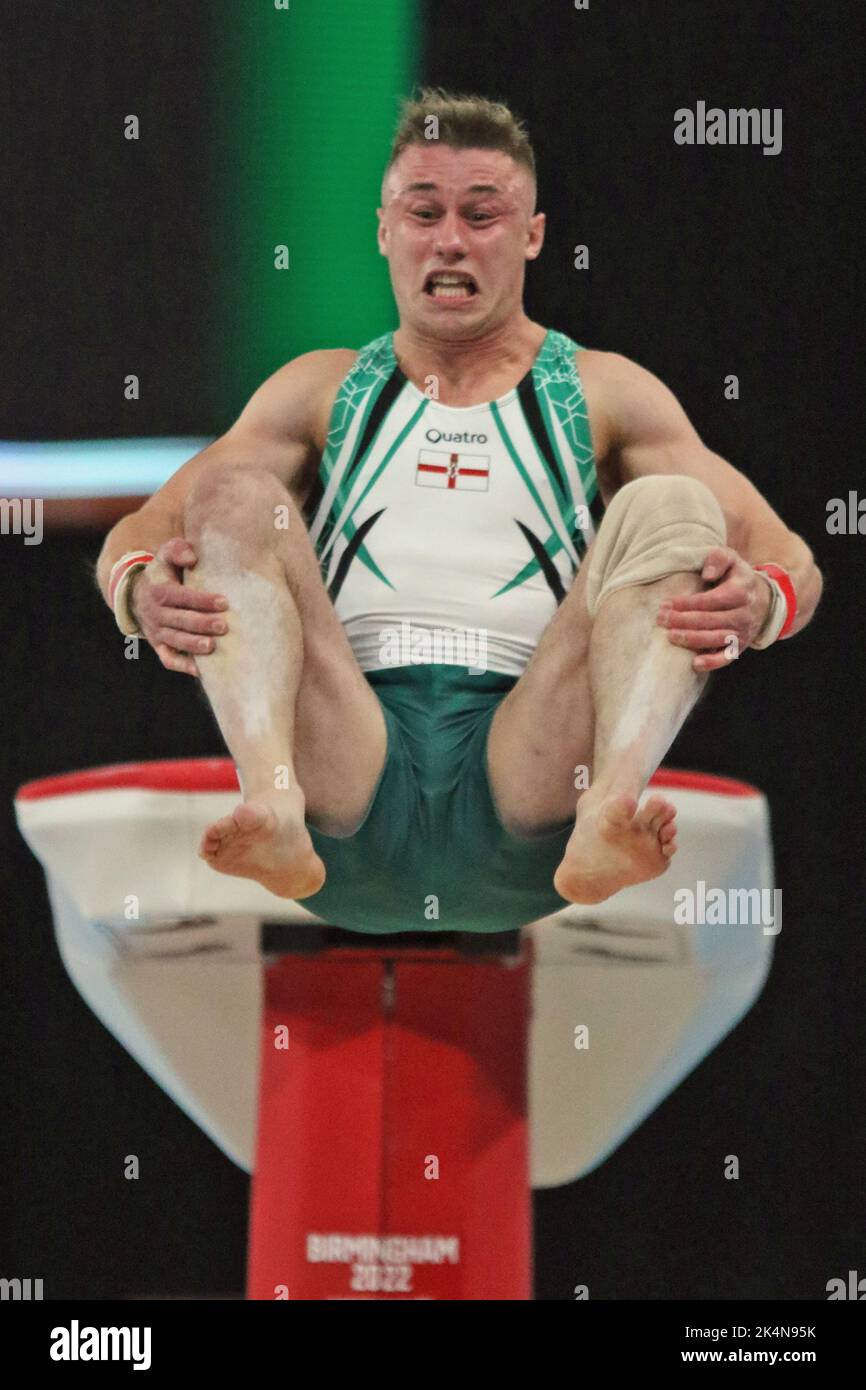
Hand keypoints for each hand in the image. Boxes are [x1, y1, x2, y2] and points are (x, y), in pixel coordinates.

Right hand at [130, 537, 227, 675]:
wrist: (137, 594)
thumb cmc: (162, 573)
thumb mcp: (164, 555)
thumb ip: (177, 550)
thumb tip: (192, 557)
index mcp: (159, 591)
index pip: (180, 596)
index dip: (201, 600)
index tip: (223, 602)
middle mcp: (156, 613)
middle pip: (179, 620)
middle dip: (201, 624)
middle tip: (223, 626)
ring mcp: (157, 632)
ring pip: (175, 640)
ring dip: (193, 645)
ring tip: (212, 647)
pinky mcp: (159, 646)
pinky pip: (168, 659)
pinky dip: (182, 665)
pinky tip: (200, 671)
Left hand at [656, 546, 772, 671]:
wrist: (761, 599)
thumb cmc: (736, 577)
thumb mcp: (731, 559)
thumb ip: (718, 559)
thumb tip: (707, 574)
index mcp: (740, 591)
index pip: (711, 600)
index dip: (687, 603)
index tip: (667, 603)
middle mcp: (743, 614)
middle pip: (710, 620)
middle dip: (683, 621)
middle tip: (661, 619)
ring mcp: (742, 632)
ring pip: (716, 639)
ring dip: (692, 639)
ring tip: (671, 636)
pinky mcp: (740, 646)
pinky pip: (727, 657)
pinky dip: (712, 662)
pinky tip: (695, 663)